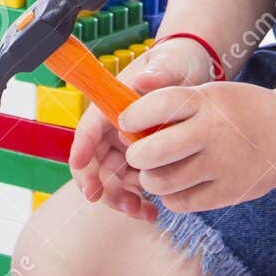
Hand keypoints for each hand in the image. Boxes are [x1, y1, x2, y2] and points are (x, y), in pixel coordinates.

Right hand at [70, 39, 217, 220]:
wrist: (195, 72)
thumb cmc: (176, 63)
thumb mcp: (170, 64)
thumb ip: (158, 73)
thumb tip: (145, 80)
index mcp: (112, 104)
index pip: (89, 127)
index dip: (81, 147)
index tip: (80, 166)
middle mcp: (114, 128)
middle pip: (94, 161)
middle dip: (100, 185)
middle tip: (117, 202)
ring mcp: (126, 146)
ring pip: (112, 179)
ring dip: (120, 198)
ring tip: (141, 211)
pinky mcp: (142, 159)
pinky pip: (132, 185)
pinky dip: (138, 200)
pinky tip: (153, 212)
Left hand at [118, 80, 275, 212]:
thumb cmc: (237, 111)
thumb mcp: (210, 92)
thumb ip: (173, 104)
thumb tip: (126, 121)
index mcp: (205, 102)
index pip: (157, 106)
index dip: (133, 117)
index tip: (124, 124)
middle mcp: (212, 133)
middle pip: (153, 152)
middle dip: (135, 156)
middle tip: (136, 155)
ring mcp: (221, 166)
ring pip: (162, 183)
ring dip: (150, 180)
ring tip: (155, 172)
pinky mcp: (228, 192)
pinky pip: (181, 203)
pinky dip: (170, 197)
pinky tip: (177, 185)